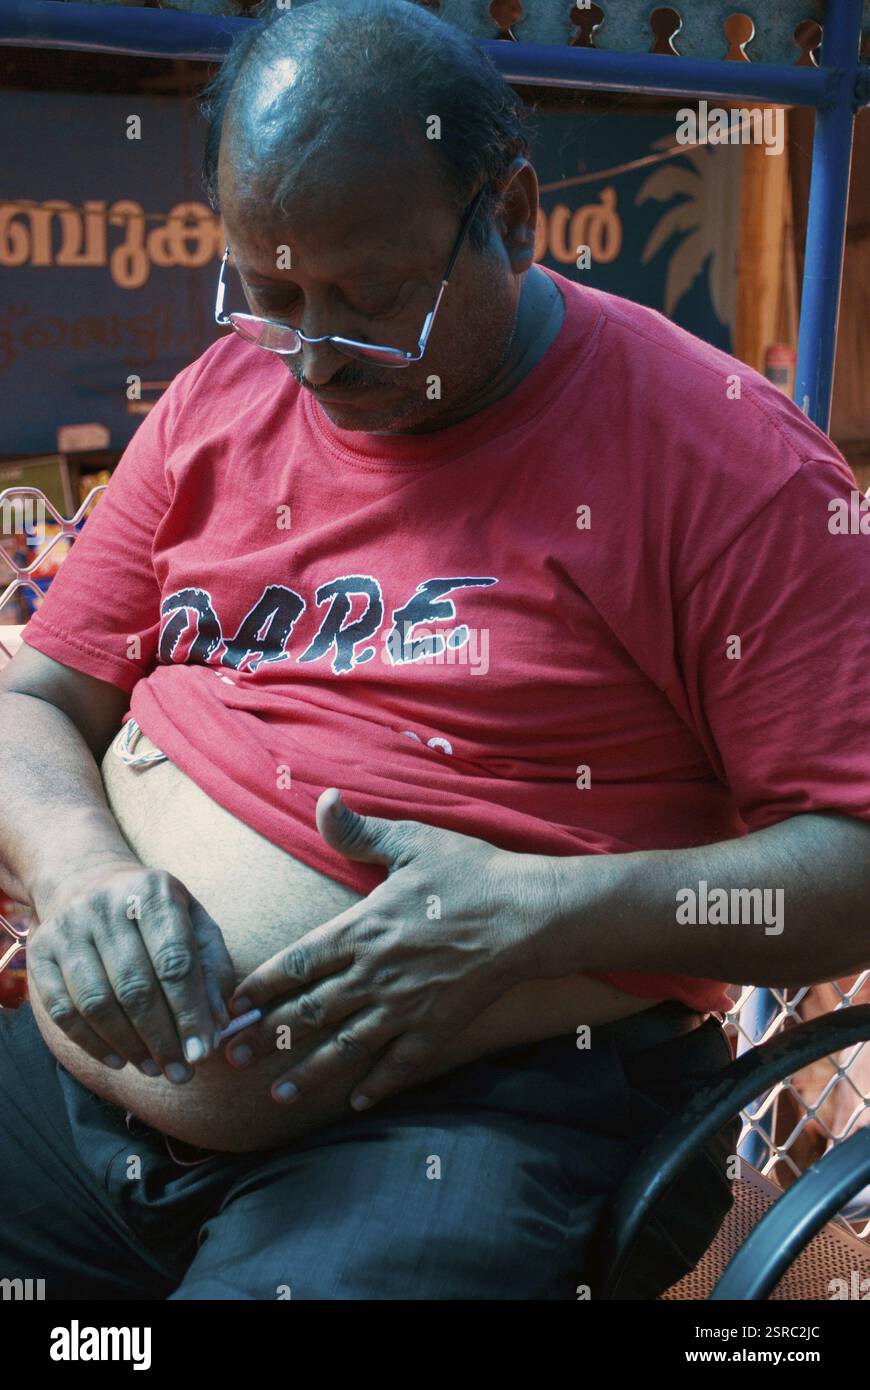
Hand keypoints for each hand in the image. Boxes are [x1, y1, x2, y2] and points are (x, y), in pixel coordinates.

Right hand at [27, 859, 235, 1081]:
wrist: (86, 879)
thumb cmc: (153, 911)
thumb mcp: (194, 922)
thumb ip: (212, 968)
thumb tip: (216, 1024)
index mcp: (152, 892)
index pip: (174, 961)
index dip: (190, 1013)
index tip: (202, 1053)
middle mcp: (106, 905)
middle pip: (135, 987)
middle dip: (162, 1039)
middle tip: (181, 1072)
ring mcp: (68, 928)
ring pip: (97, 1003)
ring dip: (128, 1045)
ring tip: (153, 1068)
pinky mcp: (40, 952)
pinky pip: (62, 1010)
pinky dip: (91, 1043)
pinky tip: (119, 1059)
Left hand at [223, 789, 553, 1110]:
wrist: (530, 915)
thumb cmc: (470, 874)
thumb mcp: (412, 841)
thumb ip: (359, 831)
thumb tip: (322, 799)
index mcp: (362, 930)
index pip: (297, 964)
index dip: (259, 987)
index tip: (229, 1006)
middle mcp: (375, 974)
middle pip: (308, 1012)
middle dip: (265, 1038)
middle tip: (231, 1059)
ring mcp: (406, 1006)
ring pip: (345, 1047)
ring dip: (308, 1073)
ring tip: (277, 1096)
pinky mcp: (437, 1027)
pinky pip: (399, 1063)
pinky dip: (375, 1085)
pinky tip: (355, 1102)